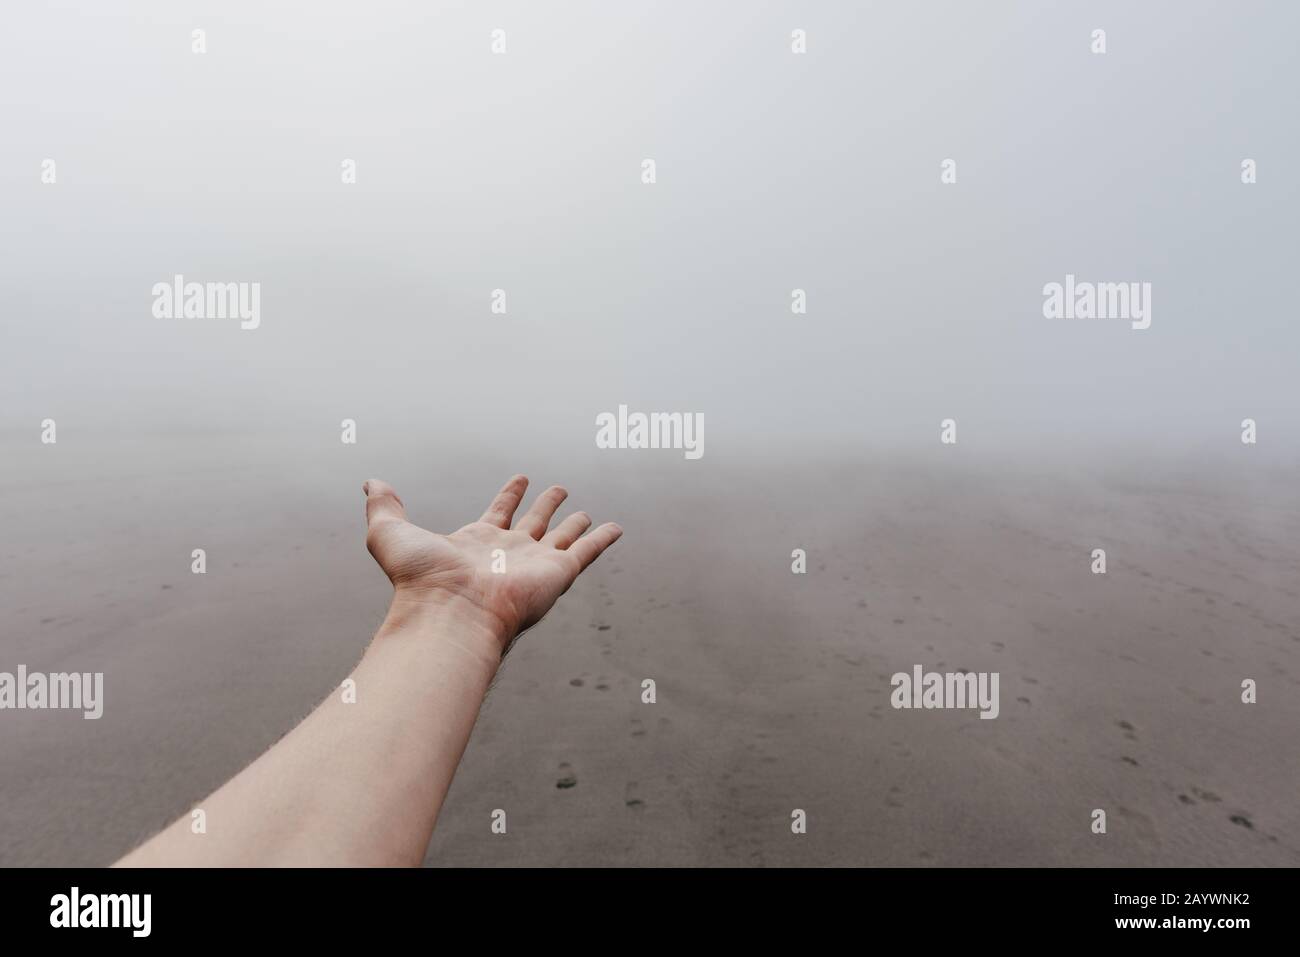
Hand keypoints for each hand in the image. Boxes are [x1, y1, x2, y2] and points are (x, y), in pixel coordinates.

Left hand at [362, 475, 622, 650]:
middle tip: (559, 489)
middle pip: (533, 523)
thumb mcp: (390, 534)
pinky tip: (616, 528)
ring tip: (586, 512)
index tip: (520, 478)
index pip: (499, 512)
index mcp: (478, 542)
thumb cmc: (419, 580)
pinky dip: (602, 539)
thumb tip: (369, 482)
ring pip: (561, 537)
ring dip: (574, 524)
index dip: (510, 494)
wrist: (449, 612)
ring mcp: (534, 563)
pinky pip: (586, 551)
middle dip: (545, 505)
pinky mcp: (557, 573)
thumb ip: (383, 506)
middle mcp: (509, 552)